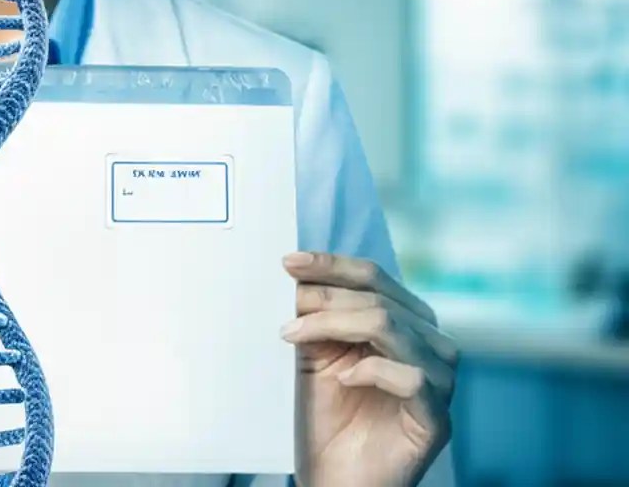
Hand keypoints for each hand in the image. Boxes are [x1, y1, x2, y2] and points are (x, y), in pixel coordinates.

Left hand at [281, 252, 457, 486]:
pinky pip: (413, 378)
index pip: (375, 278)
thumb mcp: (316, 357)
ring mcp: (440, 384)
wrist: (336, 480)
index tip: (288, 262)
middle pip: (381, 301)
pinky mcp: (437, 421)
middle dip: (326, 300)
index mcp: (407, 324)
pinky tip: (344, 379)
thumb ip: (316, 319)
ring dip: (337, 327)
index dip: (332, 265)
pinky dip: (373, 371)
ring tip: (295, 338)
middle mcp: (432, 347)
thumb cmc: (328, 419)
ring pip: (394, 329)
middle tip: (286, 314)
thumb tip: (295, 274)